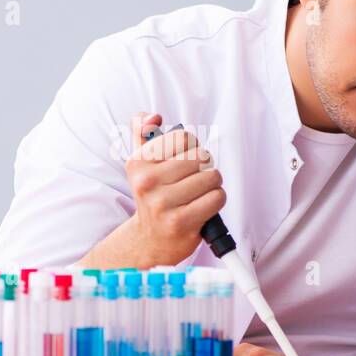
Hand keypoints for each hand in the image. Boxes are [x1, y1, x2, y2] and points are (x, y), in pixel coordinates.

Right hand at [121, 111, 225, 266]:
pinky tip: (203, 206)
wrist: (151, 239)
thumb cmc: (153, 196)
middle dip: (204, 167)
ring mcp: (163, 204)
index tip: (184, 159)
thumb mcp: (141, 163)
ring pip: (212, 177)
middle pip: (201, 156)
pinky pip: (217, 197)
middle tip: (193, 179)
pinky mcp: (181, 222)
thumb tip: (152, 116)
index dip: (192, 147)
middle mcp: (147, 182)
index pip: (183, 137)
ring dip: (212, 185)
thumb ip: (143, 132)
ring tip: (198, 193)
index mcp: (138, 163)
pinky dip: (216, 200)